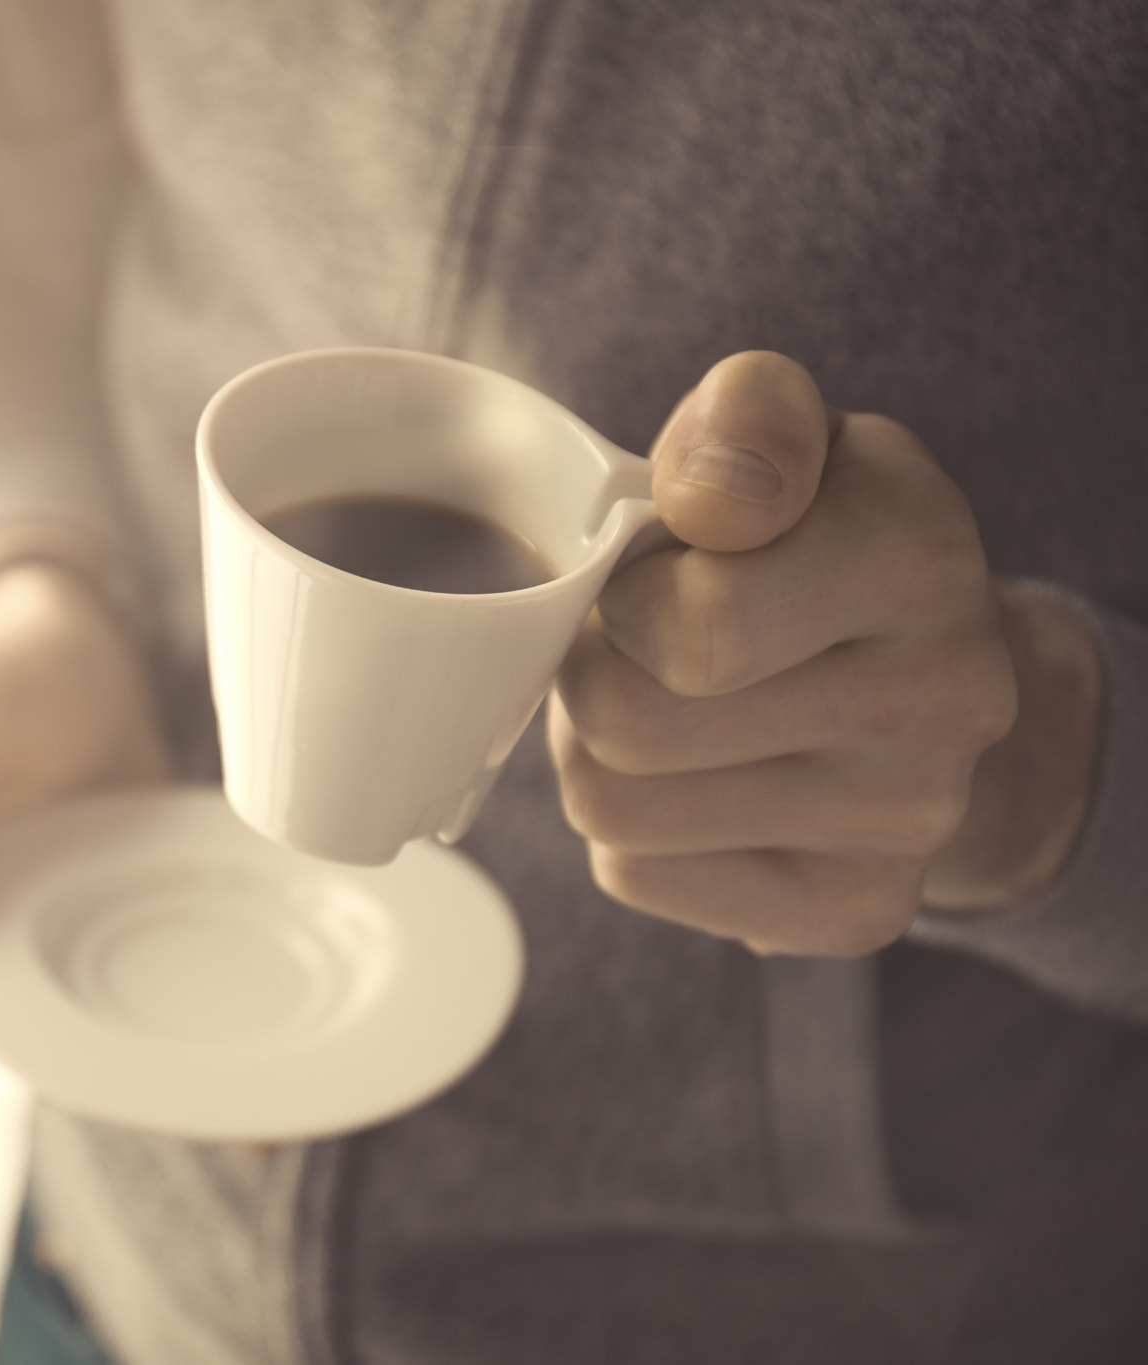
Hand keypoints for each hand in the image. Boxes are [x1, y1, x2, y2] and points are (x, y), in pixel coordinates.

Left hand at [550, 352, 1100, 956]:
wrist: (926, 670)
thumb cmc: (813, 533)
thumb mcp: (781, 433)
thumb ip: (740, 422)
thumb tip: (711, 502)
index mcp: (920, 556)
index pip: (686, 629)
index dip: (623, 590)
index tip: (661, 566)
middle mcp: (937, 702)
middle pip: (623, 722)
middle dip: (593, 668)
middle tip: (635, 639)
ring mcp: (903, 825)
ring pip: (611, 806)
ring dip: (598, 749)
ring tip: (664, 701)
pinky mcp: (851, 913)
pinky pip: (636, 875)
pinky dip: (634, 828)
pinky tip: (699, 777)